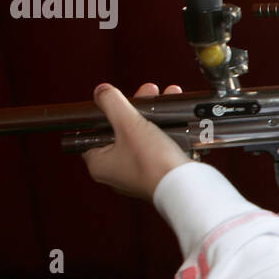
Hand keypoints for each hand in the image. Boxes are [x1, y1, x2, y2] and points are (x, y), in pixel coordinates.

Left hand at [83, 82, 189, 198]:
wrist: (186, 187)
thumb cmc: (153, 162)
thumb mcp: (128, 123)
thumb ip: (112, 103)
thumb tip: (101, 91)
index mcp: (100, 164)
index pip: (92, 132)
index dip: (105, 112)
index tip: (119, 98)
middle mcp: (116, 172)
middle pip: (120, 130)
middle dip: (137, 108)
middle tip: (149, 93)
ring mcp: (138, 174)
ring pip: (141, 136)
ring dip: (154, 115)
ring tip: (167, 97)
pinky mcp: (158, 173)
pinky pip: (158, 146)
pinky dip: (166, 130)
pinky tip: (176, 116)